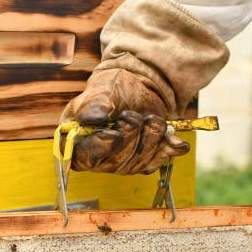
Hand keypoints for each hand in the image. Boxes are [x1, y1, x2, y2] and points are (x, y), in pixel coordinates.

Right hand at [61, 69, 189, 174]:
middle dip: (130, 136)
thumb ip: (95, 104)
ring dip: (150, 138)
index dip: (98, 149)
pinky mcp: (141, 162)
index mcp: (78, 140)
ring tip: (151, 117)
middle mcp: (98, 157)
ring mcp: (120, 163)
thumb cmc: (112, 88)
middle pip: (115, 162)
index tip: (113, 134)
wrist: (137, 88)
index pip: (82, 157)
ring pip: (137, 163)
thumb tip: (90, 118)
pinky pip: (156, 162)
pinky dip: (166, 148)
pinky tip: (173, 139)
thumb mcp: (102, 90)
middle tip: (134, 115)